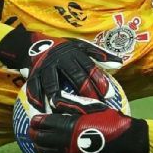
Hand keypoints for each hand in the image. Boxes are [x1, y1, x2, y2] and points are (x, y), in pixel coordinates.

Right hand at [0, 28, 123, 109]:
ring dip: (59, 96)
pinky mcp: (33, 74)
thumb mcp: (80, 46)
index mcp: (74, 53)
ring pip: (52, 83)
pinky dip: (36, 97)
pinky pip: (34, 86)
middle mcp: (60, 59)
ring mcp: (45, 67)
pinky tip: (41, 109)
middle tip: (94, 106)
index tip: (107, 94)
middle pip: (74, 76)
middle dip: (85, 91)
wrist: (33, 43)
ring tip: (65, 109)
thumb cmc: (62, 48)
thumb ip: (99, 54)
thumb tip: (120, 63)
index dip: (98, 80)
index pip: (89, 68)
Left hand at [29, 95, 148, 152]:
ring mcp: (70, 152)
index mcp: (69, 124)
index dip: (37, 121)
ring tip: (37, 141)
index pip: (45, 123)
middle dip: (34, 133)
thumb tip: (53, 101)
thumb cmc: (109, 119)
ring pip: (47, 150)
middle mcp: (66, 140)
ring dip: (39, 145)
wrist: (124, 138)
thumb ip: (70, 104)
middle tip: (32, 130)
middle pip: (41, 138)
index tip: (34, 119)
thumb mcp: (90, 107)